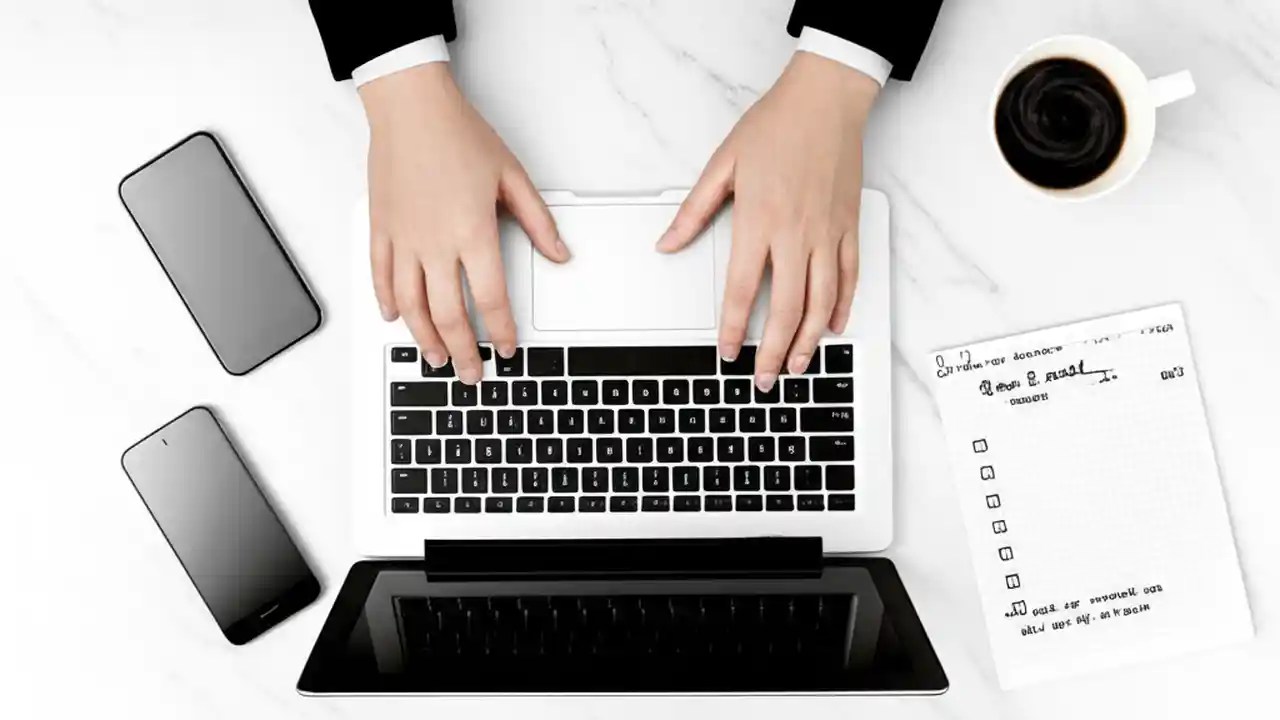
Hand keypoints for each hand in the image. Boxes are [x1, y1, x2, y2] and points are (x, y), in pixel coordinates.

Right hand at [360, 63, 568, 383]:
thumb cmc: (459, 135)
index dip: (501, 332)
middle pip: (448, 314)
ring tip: (435, 358)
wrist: (411, 106)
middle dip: (462, 351)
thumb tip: (560, 255)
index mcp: (473, 233)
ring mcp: (403, 239)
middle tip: (472, 373)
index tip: (508, 349)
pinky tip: (395, 318)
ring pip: (410, 305)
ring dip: (424, 338)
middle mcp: (435, 243)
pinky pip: (380, 276)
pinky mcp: (380, 229)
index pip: (490, 299)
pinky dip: (388, 302)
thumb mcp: (512, 176)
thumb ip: (538, 222)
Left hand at [657, 53, 878, 390]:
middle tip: (765, 379)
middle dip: (773, 352)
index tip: (728, 353)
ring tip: (797, 366)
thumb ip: (694, 211)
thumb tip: (666, 244)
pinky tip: (833, 327)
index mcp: (759, 221)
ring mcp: (828, 233)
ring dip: (808, 341)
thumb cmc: (775, 126)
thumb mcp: (723, 165)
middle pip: (787, 309)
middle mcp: (796, 233)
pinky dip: (842, 307)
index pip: (744, 290)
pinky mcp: (850, 226)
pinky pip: (849, 277)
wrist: (826, 99)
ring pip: (822, 302)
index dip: (734, 329)